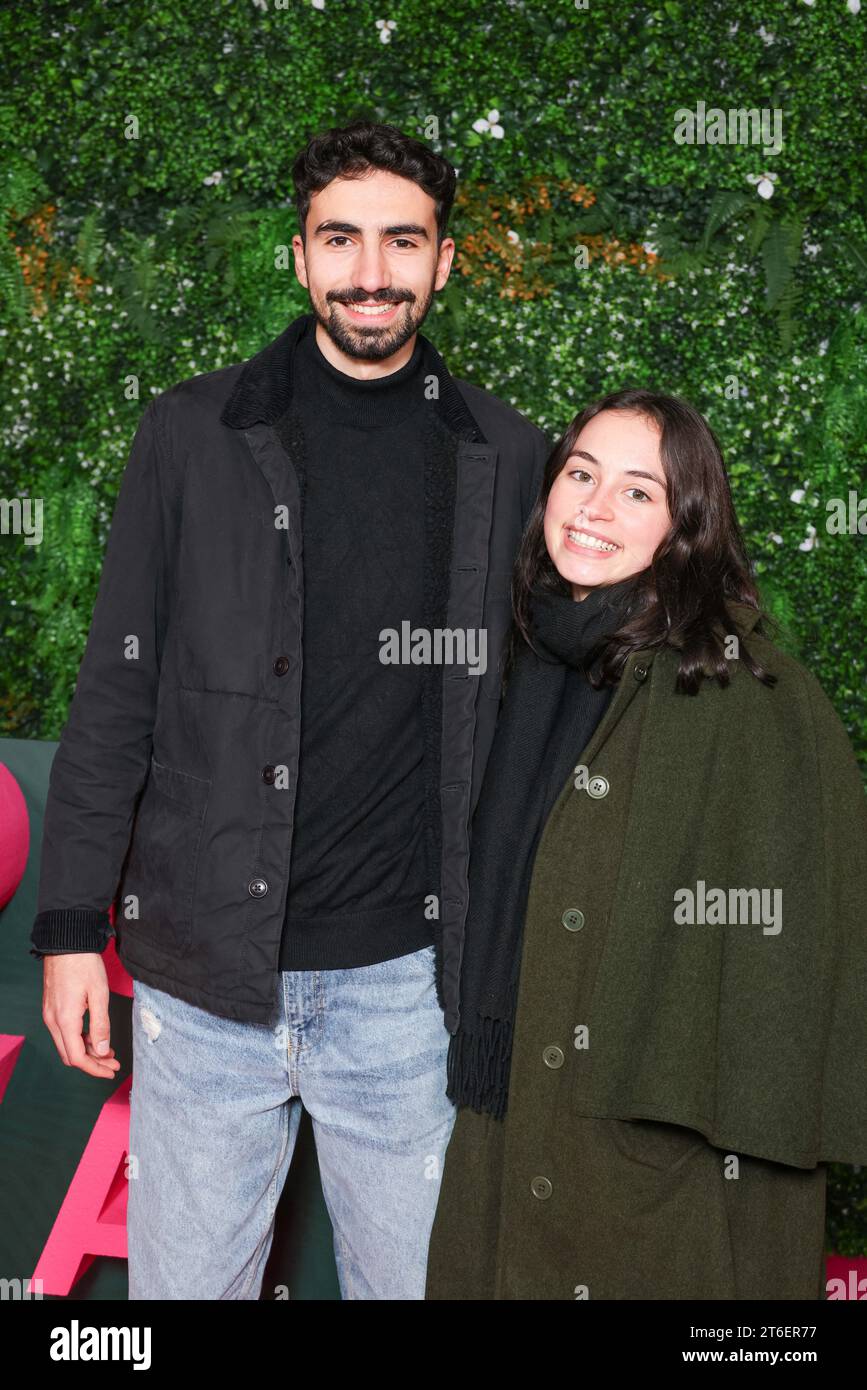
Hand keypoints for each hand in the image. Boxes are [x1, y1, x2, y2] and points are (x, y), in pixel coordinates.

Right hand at [42, 954, 121, 1078]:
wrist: (66, 943)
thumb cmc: (84, 964)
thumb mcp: (99, 994)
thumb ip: (101, 1024)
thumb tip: (104, 1050)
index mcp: (65, 1020)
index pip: (77, 1058)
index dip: (95, 1069)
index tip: (111, 1071)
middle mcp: (53, 1021)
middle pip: (70, 1055)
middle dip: (92, 1063)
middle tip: (113, 1063)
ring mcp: (50, 1015)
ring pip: (67, 1044)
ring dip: (87, 1051)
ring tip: (109, 1051)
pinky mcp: (52, 1008)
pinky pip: (64, 1033)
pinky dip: (80, 1039)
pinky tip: (96, 1037)